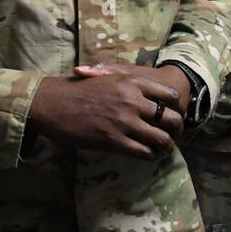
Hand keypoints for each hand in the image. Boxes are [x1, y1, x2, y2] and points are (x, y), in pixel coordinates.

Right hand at [27, 70, 182, 158]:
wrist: (55, 104)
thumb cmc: (78, 89)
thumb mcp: (105, 75)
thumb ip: (125, 78)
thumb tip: (140, 86)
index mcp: (133, 82)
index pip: (170, 95)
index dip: (175, 107)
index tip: (173, 113)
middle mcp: (134, 101)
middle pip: (170, 118)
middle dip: (175, 129)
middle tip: (173, 134)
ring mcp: (125, 122)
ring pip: (161, 138)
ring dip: (165, 145)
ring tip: (163, 148)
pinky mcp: (115, 141)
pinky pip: (143, 152)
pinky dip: (149, 155)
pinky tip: (147, 155)